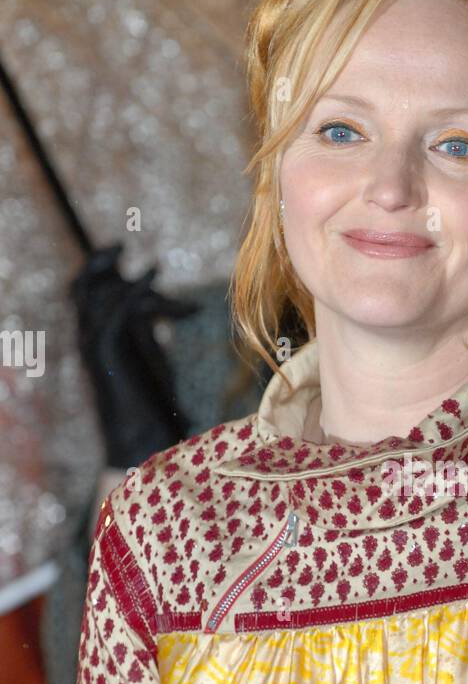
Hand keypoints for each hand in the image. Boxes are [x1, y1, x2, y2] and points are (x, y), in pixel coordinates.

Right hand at [70, 244, 200, 465]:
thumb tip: (170, 306)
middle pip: (80, 287)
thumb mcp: (153, 355)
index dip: (110, 272)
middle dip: (98, 262)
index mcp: (98, 337)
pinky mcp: (107, 354)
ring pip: (94, 294)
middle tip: (121, 244)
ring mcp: (94, 346)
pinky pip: (115, 311)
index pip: (90, 293)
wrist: (143, 438)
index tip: (146, 264)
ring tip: (154, 268)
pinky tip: (154, 276)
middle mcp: (89, 338)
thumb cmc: (153, 404)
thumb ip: (151, 328)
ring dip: (123, 276)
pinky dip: (135, 289)